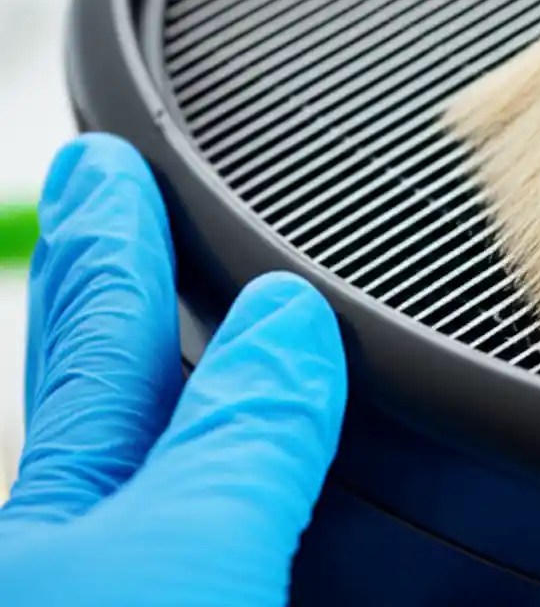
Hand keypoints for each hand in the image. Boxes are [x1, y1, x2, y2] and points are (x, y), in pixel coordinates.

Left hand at [0, 135, 347, 605]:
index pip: (102, 339)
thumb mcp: (191, 557)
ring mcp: (131, 590)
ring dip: (159, 385)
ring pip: (143, 466)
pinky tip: (230, 492)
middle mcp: (83, 552)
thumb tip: (287, 317)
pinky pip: (207, 531)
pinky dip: (219, 478)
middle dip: (100, 286)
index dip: (118, 245)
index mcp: (62, 508)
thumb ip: (247, 440)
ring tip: (160, 325)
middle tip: (91, 196)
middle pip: (97, 388)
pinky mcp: (192, 606)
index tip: (110, 165)